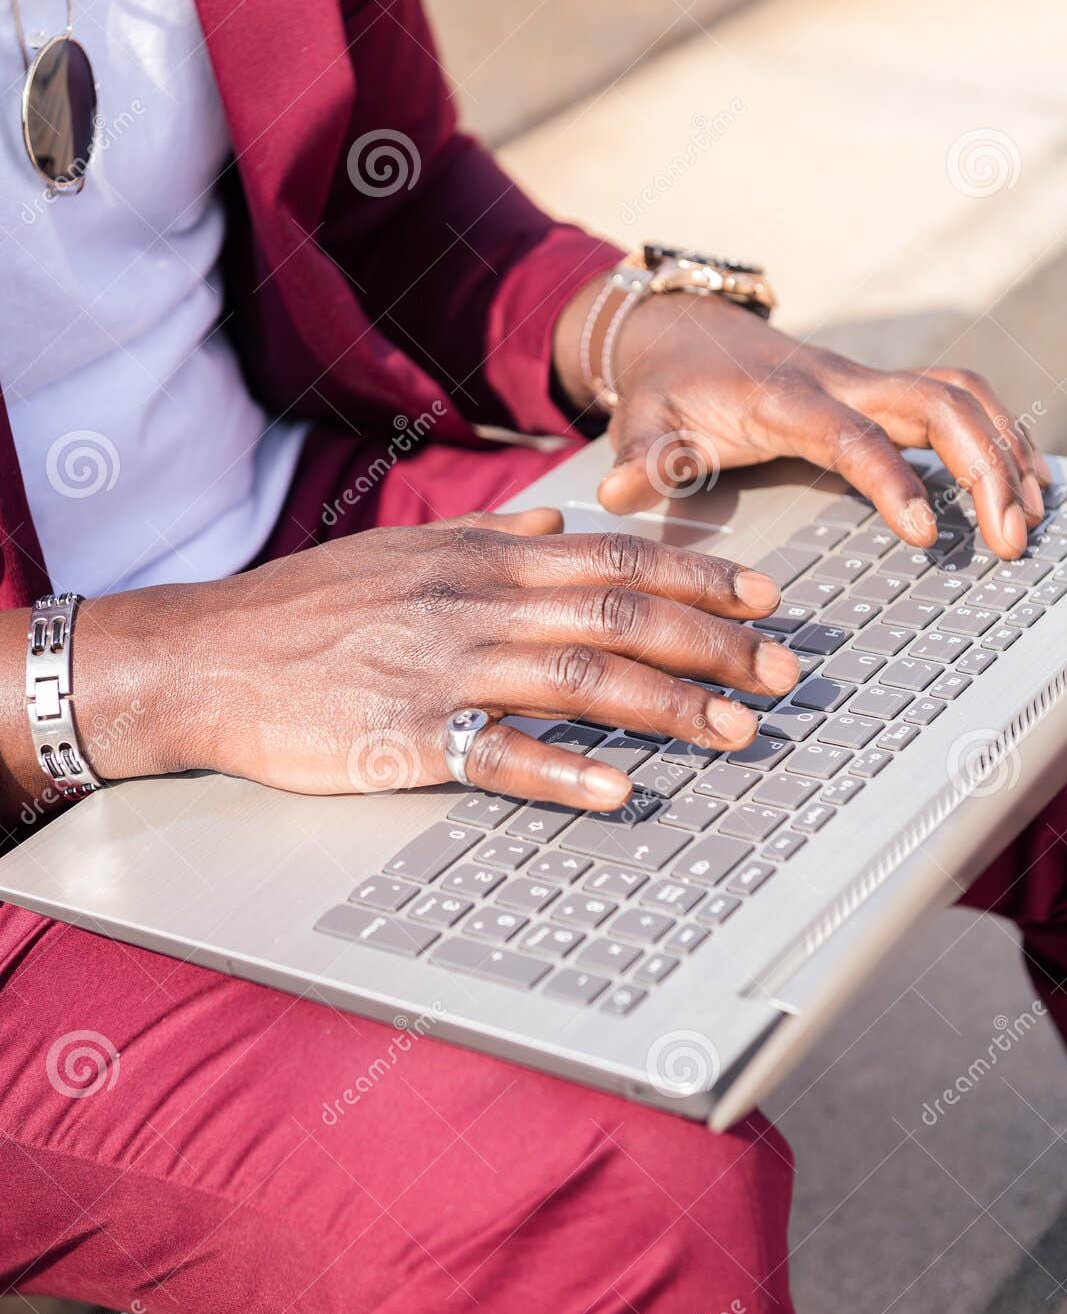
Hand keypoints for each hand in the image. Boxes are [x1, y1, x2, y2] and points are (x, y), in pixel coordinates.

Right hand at [136, 509, 799, 807]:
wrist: (205, 655)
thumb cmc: (303, 606)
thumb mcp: (398, 548)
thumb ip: (481, 533)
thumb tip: (549, 522)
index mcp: (480, 559)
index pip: (614, 562)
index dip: (699, 577)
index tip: (764, 597)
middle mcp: (476, 604)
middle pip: (620, 618)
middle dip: (715, 643)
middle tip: (784, 671)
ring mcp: (443, 669)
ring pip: (581, 680)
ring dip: (669, 707)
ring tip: (737, 731)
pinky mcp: (407, 736)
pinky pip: (498, 755)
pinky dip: (564, 773)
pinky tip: (620, 791)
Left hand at [556, 285, 1049, 558]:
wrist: (678, 330)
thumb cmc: (665, 388)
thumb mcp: (640, 422)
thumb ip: (639, 459)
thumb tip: (619, 493)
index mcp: (783, 398)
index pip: (851, 436)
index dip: (891, 480)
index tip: (924, 533)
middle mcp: (838, 382)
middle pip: (937, 405)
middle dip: (985, 467)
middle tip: (1010, 539)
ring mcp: (865, 382)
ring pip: (959, 397)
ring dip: (1004, 451)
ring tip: (1030, 519)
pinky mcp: (880, 391)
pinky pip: (957, 401)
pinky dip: (998, 436)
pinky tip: (1022, 482)